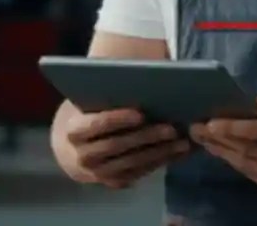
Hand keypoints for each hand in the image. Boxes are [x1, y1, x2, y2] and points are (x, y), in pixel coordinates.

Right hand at [53, 105, 190, 188]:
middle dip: (146, 137)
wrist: (77, 148)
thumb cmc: (89, 114)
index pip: (96, 125)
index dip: (118, 119)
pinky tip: (178, 152)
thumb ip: (108, 93)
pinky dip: (161, 161)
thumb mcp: (90, 102)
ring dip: (159, 152)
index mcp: (75, 131)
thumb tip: (139, 75)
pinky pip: (140, 173)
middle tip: (171, 128)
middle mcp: (84, 156)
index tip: (140, 113)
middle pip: (118, 145)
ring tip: (181, 142)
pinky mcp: (115, 182)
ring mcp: (99, 173)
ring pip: (132, 163)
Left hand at [189, 95, 256, 199]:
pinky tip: (221, 151)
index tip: (210, 122)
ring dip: (221, 152)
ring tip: (202, 139)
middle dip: (218, 140)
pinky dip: (234, 162)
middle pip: (248, 150)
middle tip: (195, 129)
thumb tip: (250, 102)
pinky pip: (250, 174)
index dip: (233, 127)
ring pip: (246, 164)